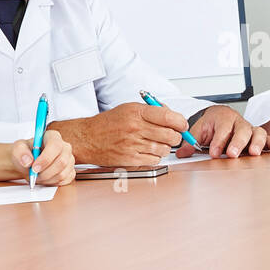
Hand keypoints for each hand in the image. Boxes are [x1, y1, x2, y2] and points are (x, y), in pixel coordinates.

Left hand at [10, 130, 75, 185]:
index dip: (46, 158)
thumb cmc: (26, 153)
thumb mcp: (18, 149)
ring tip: (37, 176)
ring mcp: (69, 160)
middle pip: (62, 161)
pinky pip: (64, 181)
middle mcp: (64, 147)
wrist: (28, 162)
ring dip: (47, 179)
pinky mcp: (70, 171)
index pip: (55, 145)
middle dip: (45, 172)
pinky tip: (44, 178)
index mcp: (53, 137)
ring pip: (62, 174)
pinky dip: (52, 183)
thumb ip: (20, 152)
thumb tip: (28, 160)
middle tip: (34, 175)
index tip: (34, 167)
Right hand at [71, 102, 188, 167]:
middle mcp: (135, 128)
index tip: (182, 125)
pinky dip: (155, 157)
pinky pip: (155, 160)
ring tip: (156, 143)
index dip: (180, 122)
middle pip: (171, 135)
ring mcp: (133, 145)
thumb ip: (151, 111)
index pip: (168, 116)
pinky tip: (147, 152)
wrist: (88, 138)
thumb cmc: (108, 123)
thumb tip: (173, 116)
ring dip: (165, 147)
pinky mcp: (130, 159)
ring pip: (165, 149)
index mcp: (136, 112)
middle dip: (175, 136)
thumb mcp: (129, 108)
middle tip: (172, 135)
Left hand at [184, 104, 269, 157]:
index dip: (219, 141)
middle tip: (232, 153)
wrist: (220, 115)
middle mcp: (239, 122)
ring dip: (257, 143)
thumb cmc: (211, 124)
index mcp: (224, 118)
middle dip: (237, 143)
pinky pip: (268, 138)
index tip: (215, 153)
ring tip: (254, 153)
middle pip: (242, 130)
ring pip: (257, 132)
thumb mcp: (199, 130)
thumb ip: (191, 142)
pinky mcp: (257, 136)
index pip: (223, 129)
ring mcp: (250, 128)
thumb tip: (182, 153)